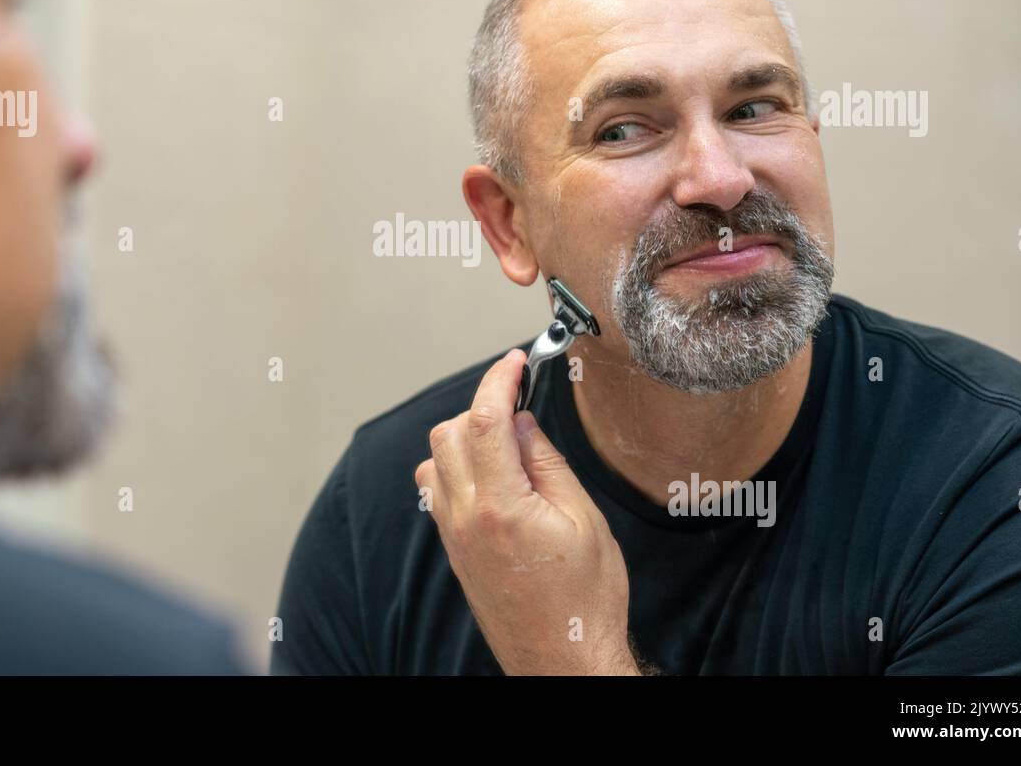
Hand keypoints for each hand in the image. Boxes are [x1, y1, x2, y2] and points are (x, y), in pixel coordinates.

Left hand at [414, 349, 637, 674]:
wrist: (562, 659)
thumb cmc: (585, 598)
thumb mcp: (584, 520)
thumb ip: (547, 463)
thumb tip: (522, 421)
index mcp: (500, 506)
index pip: (486, 419)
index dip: (499, 379)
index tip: (516, 361)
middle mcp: (465, 517)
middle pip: (450, 431)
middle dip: (483, 407)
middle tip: (522, 407)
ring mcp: (453, 534)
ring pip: (435, 457)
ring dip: (466, 437)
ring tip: (509, 445)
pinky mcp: (453, 548)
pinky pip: (437, 489)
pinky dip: (457, 466)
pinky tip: (492, 474)